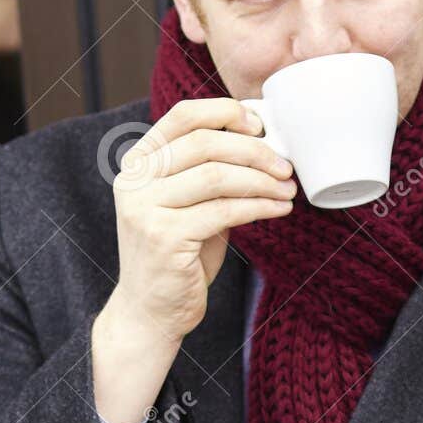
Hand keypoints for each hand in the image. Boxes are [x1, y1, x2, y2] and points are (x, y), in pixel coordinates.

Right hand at [106, 97, 297, 346]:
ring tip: (287, 189)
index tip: (261, 126)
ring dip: (262, 181)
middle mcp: (134, 180)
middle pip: (206, 144)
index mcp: (139, 161)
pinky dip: (259, 206)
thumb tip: (265, 144)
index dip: (225, 112)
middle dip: (255, 152)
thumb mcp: (189, 202)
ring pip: (218, 176)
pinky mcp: (163, 237)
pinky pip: (224, 211)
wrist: (151, 309)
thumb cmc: (179, 251)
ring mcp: (144, 208)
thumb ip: (210, 171)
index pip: (183, 116)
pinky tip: (279, 208)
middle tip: (285, 166)